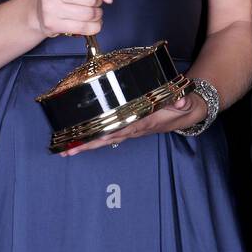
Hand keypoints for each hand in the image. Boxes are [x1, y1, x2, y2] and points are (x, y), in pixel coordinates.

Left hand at [60, 92, 207, 156]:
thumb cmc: (183, 106)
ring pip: (104, 139)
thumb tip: (183, 100)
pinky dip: (92, 138)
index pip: (123, 129)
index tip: (91, 137)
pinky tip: (78, 140)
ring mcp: (129, 130)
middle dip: (87, 144)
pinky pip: (107, 135)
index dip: (107, 133)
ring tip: (66, 149)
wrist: (186, 112)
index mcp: (144, 122)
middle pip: (107, 138)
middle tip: (67, 150)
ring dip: (85, 144)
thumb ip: (184, 102)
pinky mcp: (127, 127)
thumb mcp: (186, 103)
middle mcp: (133, 129)